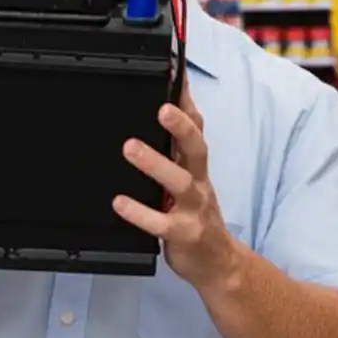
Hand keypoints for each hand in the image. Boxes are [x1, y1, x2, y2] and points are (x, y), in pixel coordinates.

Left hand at [113, 82, 240, 289]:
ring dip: (155, 163)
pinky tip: (119, 202)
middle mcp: (199, 182)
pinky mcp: (183, 234)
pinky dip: (140, 212)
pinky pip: (160, 223)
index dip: (187, 100)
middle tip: (161, 107)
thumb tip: (162, 111)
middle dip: (181, 125)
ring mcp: (193, 209)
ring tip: (130, 147)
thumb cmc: (197, 216)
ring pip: (178, 182)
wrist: (218, 264)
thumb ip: (176, 150)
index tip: (174, 73)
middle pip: (196, 147)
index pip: (197, 126)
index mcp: (197, 166)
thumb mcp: (190, 178)